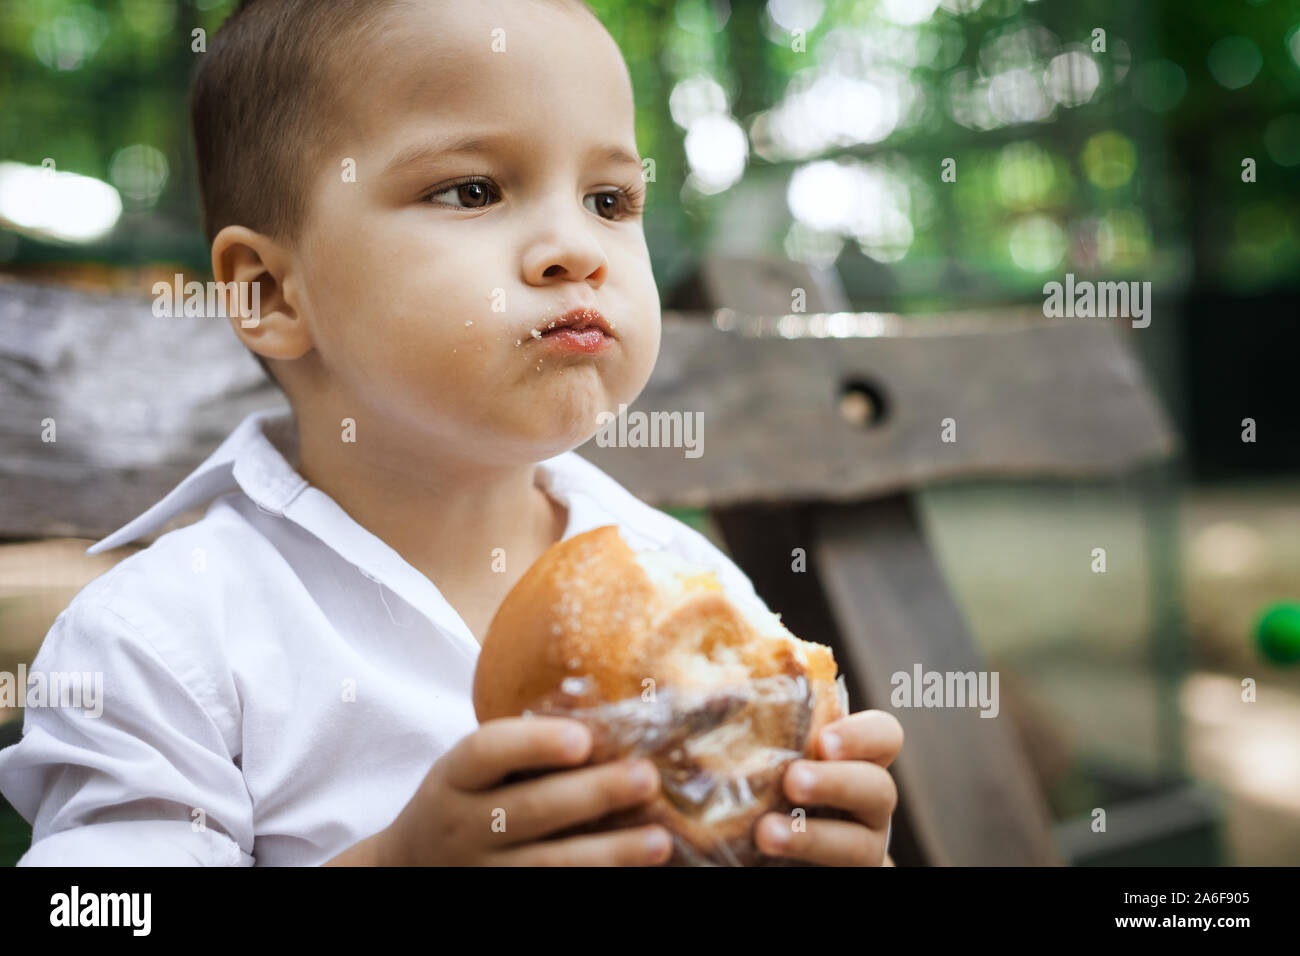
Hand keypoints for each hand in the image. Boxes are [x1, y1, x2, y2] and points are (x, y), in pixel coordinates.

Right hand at [358, 717, 673, 864]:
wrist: (411, 865)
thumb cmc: (466, 798)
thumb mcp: (473, 768)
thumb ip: (522, 744)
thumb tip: (602, 705)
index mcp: (454, 776)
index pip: (486, 751)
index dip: (535, 743)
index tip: (584, 738)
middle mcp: (462, 826)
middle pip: (529, 810)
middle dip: (593, 795)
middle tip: (648, 777)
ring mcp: (481, 872)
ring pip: (547, 865)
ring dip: (609, 853)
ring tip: (659, 840)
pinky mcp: (502, 900)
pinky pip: (552, 891)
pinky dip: (596, 881)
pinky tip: (635, 871)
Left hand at [753, 709, 902, 865]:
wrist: (768, 851)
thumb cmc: (767, 785)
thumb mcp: (770, 752)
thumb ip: (755, 727)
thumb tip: (705, 691)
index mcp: (855, 759)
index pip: (883, 736)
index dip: (862, 736)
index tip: (823, 740)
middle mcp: (868, 803)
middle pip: (877, 788)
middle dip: (835, 782)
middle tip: (792, 780)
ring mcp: (860, 846)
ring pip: (857, 845)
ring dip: (812, 837)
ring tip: (766, 833)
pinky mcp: (843, 875)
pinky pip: (837, 872)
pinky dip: (802, 863)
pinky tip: (762, 858)